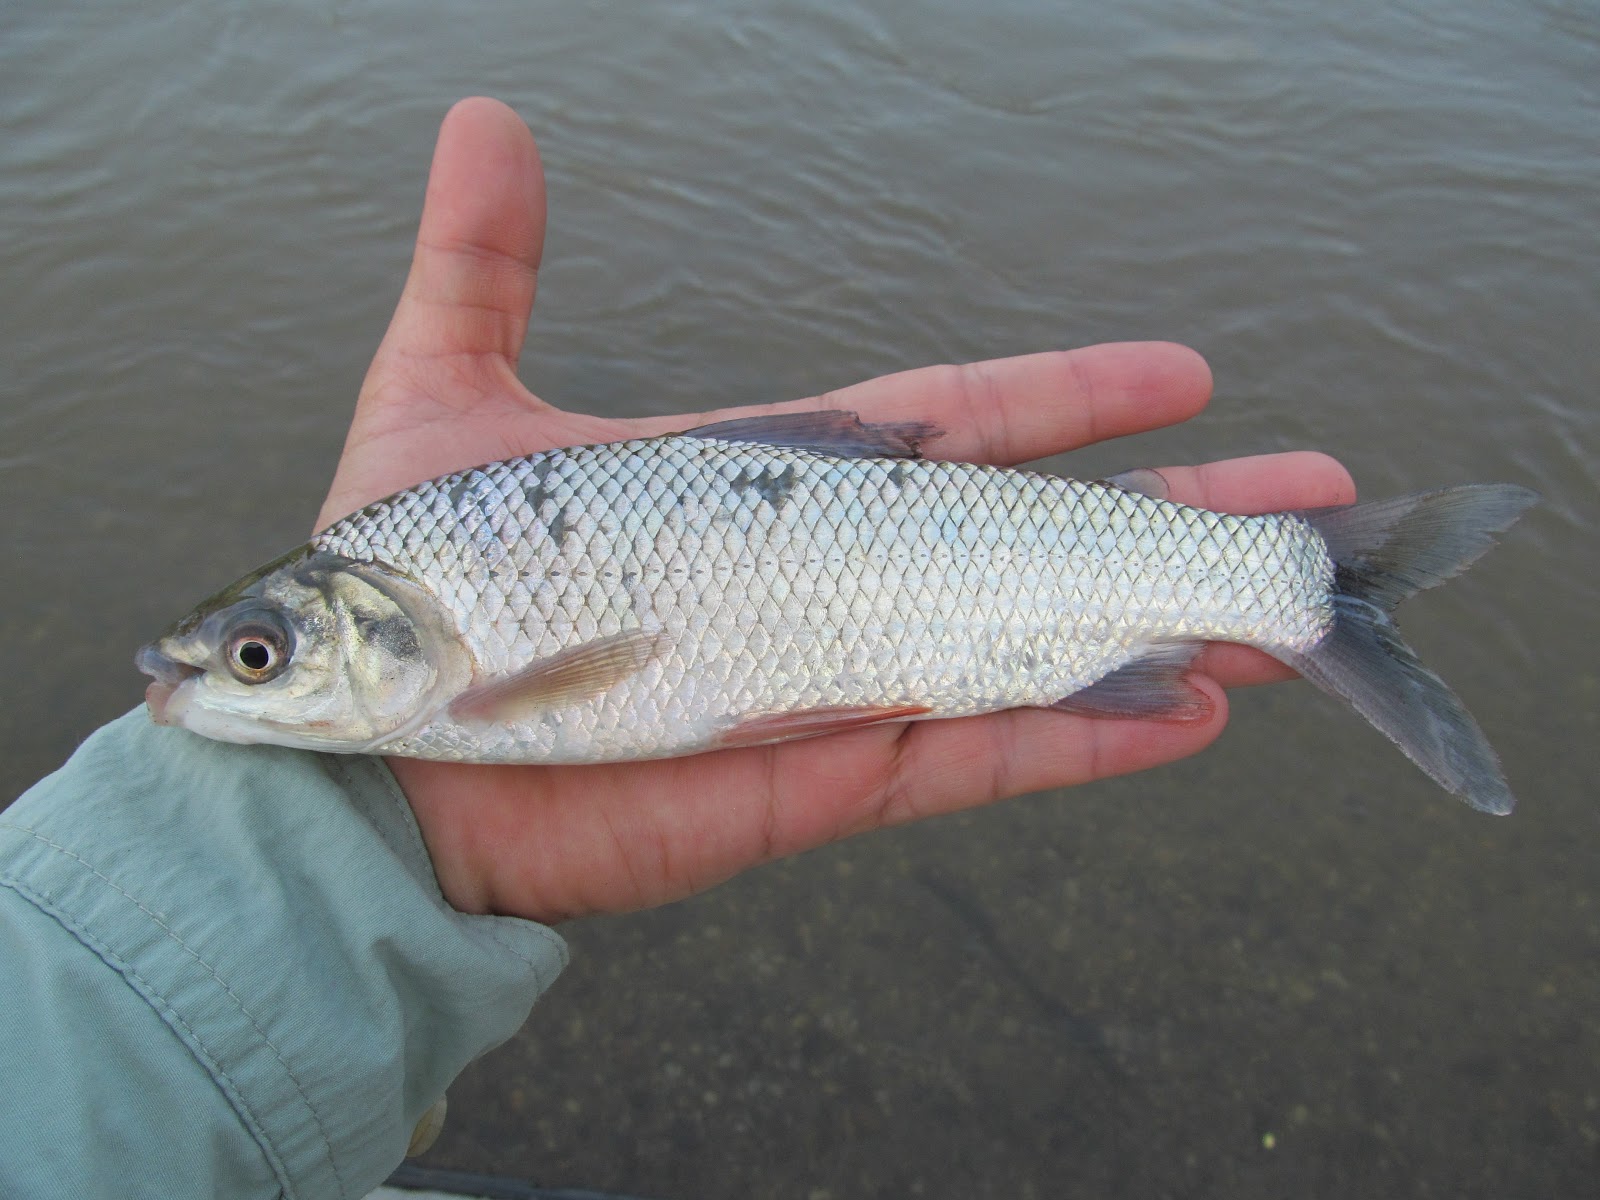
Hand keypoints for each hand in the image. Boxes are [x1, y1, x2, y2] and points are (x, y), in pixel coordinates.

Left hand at [321, 98, 1353, 923]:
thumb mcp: (446, 388)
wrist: (376, 758)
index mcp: (769, 487)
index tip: (1182, 374)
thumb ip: (487, 262)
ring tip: (1288, 607)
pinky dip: (1078, 737)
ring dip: (1162, 624)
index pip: (951, 426)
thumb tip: (489, 117)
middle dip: (1171, 515)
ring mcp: (835, 683)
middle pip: (1031, 534)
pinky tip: (1188, 710)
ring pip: (1033, 647)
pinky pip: (976, 756)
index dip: (1067, 397)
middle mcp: (826, 580)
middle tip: (1312, 493)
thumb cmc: (409, 579)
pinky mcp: (820, 780)